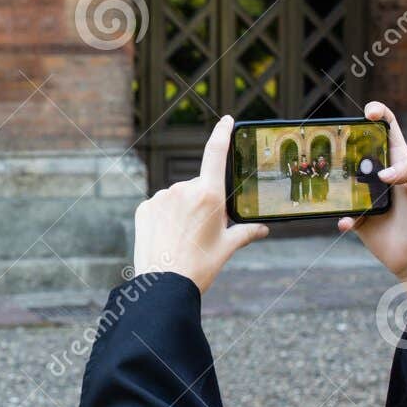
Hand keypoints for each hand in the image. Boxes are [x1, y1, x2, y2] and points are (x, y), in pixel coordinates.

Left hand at [133, 115, 267, 293]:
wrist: (163, 286)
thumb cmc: (199, 267)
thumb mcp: (227, 248)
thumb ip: (246, 232)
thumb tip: (262, 229)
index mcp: (208, 195)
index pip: (216, 154)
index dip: (222, 133)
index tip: (226, 120)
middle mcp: (182, 189)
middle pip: (199, 186)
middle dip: (204, 202)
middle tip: (204, 231)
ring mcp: (161, 197)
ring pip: (178, 197)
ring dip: (184, 210)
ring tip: (183, 240)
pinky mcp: (144, 207)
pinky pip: (160, 206)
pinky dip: (166, 217)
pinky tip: (167, 238)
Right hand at [337, 101, 406, 281]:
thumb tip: (383, 174)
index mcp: (400, 161)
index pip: (388, 129)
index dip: (378, 113)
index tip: (368, 113)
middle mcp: (381, 175)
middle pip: (358, 150)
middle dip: (345, 144)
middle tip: (339, 147)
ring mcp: (367, 196)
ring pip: (344, 179)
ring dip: (338, 181)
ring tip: (342, 186)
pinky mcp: (359, 219)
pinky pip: (343, 214)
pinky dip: (343, 217)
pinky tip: (349, 221)